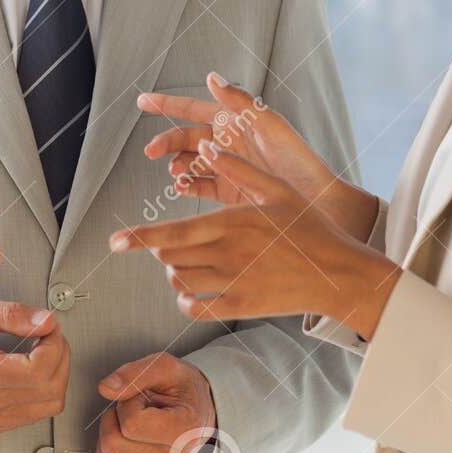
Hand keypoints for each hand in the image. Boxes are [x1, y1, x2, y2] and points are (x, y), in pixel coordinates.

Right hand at [0, 299, 69, 433]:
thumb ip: (13, 315)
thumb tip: (47, 323)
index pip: (37, 369)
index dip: (54, 343)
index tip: (49, 327)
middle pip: (50, 386)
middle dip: (60, 354)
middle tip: (49, 334)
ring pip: (51, 402)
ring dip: (58, 372)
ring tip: (44, 349)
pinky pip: (42, 411)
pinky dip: (48, 388)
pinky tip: (37, 369)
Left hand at [93, 353, 216, 452]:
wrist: (200, 411)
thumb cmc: (184, 390)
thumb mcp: (165, 367)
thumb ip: (134, 373)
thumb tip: (106, 388)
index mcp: (183, 431)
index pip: (130, 425)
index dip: (127, 404)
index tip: (142, 399)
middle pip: (112, 446)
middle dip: (113, 421)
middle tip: (132, 412)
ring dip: (108, 442)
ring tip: (127, 430)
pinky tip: (124, 446)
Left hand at [110, 145, 401, 337]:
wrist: (338, 274)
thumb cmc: (308, 227)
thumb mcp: (277, 190)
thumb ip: (239, 168)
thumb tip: (209, 145)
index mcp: (231, 223)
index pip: (171, 234)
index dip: (137, 238)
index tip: (113, 242)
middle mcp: (227, 255)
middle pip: (169, 258)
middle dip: (160, 250)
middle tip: (170, 244)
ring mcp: (232, 284)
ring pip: (179, 281)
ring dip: (173, 272)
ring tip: (186, 263)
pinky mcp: (239, 308)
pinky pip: (195, 308)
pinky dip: (186, 300)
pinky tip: (192, 292)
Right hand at [139, 73, 371, 240]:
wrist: (316, 201)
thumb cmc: (298, 160)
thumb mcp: (270, 126)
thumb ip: (240, 102)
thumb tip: (211, 76)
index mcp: (235, 121)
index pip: (193, 109)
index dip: (167, 104)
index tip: (142, 102)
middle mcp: (227, 142)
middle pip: (186, 137)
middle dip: (166, 142)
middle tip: (152, 152)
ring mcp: (226, 167)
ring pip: (189, 163)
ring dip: (177, 166)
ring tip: (177, 173)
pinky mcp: (229, 191)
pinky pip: (200, 187)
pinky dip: (187, 187)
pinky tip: (182, 188)